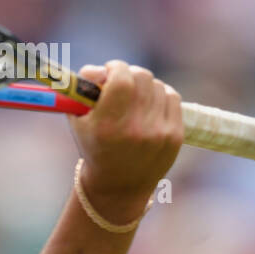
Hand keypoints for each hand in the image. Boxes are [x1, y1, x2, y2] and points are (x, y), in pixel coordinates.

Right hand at [69, 60, 184, 223]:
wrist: (119, 186)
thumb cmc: (94, 145)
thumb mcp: (78, 119)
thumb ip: (83, 88)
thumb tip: (100, 68)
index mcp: (108, 126)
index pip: (121, 77)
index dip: (115, 67)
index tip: (110, 71)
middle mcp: (135, 130)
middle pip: (141, 76)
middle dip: (129, 74)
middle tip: (121, 82)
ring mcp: (159, 133)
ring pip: (157, 85)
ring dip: (144, 86)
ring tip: (134, 100)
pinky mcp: (175, 136)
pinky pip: (172, 97)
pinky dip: (160, 95)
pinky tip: (149, 106)